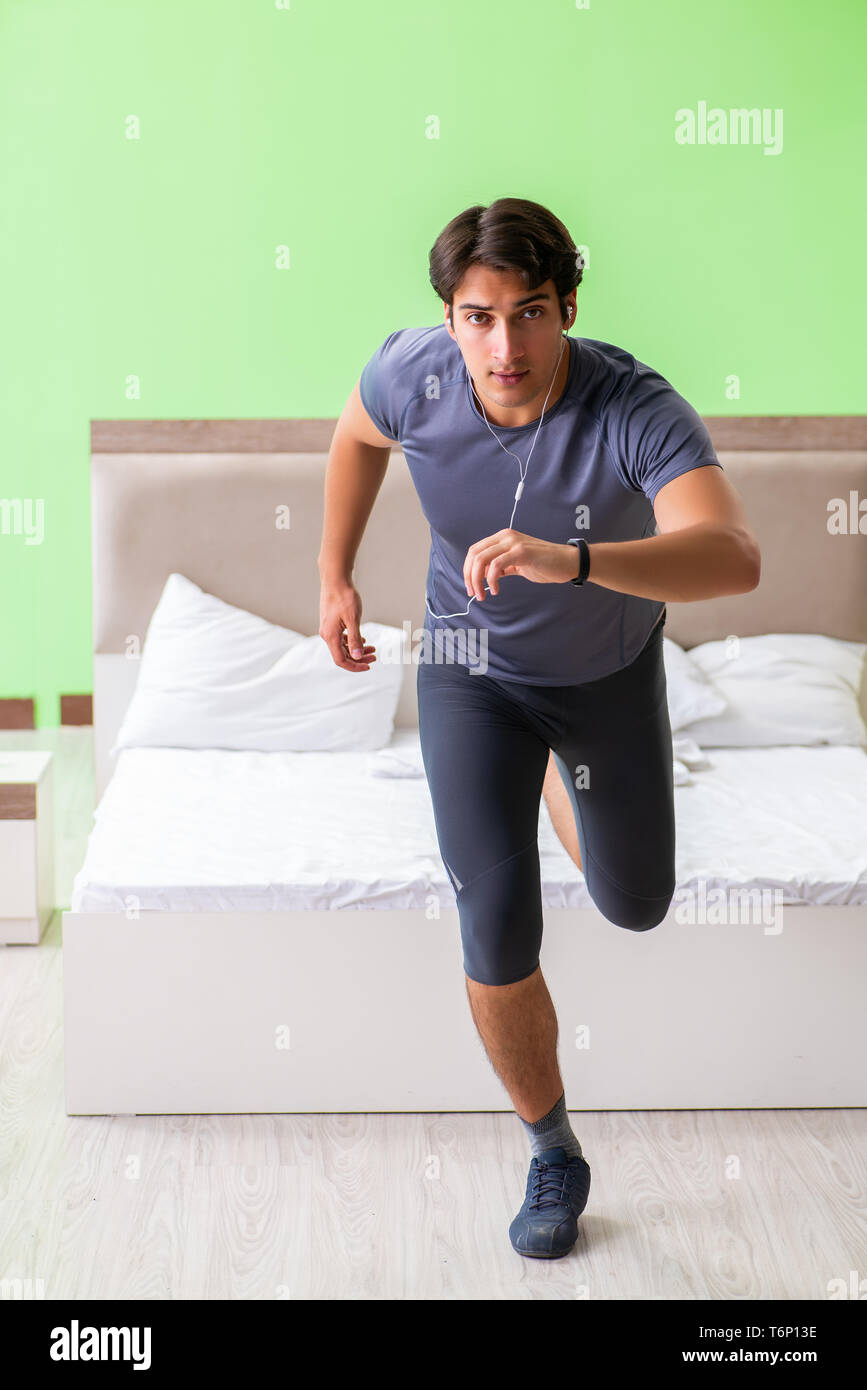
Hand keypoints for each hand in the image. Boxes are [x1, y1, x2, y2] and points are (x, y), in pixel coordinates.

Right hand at [318, 581, 376, 670]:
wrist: (335, 579)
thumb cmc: (344, 597)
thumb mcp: (353, 619)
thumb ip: (355, 639)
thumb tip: (357, 657)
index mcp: (330, 636)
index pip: (341, 660)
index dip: (355, 666)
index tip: (369, 666)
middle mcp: (326, 634)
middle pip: (342, 655)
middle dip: (359, 658)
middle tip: (375, 657)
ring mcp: (328, 628)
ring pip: (342, 646)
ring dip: (357, 649)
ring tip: (372, 648)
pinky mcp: (331, 622)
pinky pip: (341, 638)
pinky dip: (352, 641)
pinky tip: (363, 638)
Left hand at [463, 531, 579, 598]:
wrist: (567, 562)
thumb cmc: (544, 564)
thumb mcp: (516, 564)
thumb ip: (499, 567)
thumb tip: (481, 576)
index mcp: (502, 538)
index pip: (475, 551)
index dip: (467, 570)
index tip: (471, 586)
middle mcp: (505, 537)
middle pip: (474, 554)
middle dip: (469, 576)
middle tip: (474, 593)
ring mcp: (513, 543)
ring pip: (482, 559)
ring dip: (477, 580)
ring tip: (483, 595)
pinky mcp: (522, 551)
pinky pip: (497, 565)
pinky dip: (492, 580)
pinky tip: (496, 590)